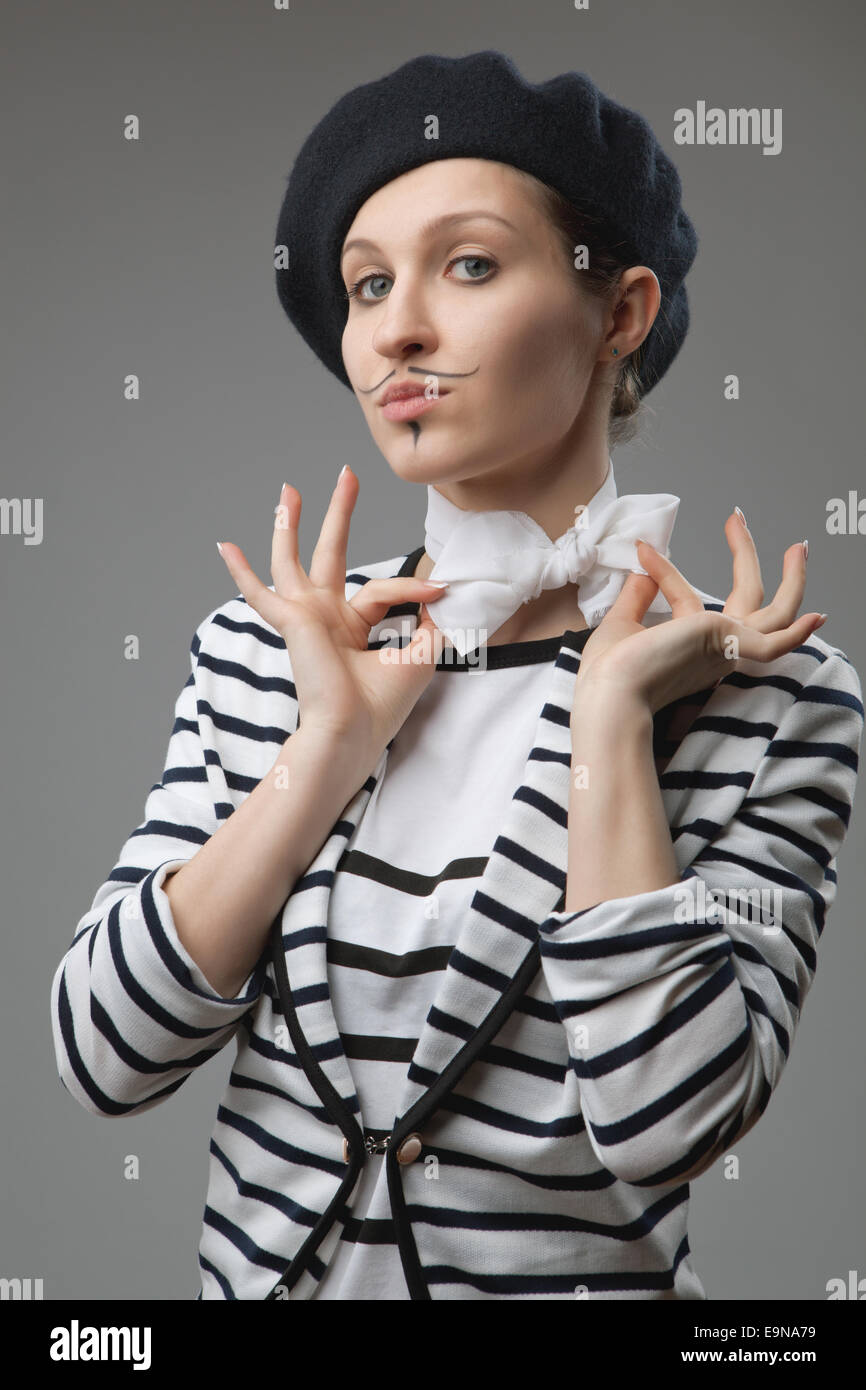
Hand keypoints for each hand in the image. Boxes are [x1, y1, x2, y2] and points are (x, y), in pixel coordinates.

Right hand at [216, 467, 449, 760]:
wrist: (353, 732)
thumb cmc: (380, 706)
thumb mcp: (419, 654)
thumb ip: (429, 620)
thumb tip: (443, 591)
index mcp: (349, 628)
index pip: (380, 590)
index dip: (414, 588)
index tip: (444, 589)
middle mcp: (324, 618)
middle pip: (331, 553)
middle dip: (339, 514)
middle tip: (347, 475)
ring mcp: (303, 618)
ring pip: (291, 560)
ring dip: (289, 524)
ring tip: (289, 490)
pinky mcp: (291, 622)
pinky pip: (260, 593)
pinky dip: (241, 572)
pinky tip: (224, 546)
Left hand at [573, 511, 824, 714]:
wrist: (609, 697)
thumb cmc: (609, 674)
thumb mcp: (621, 623)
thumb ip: (636, 595)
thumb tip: (644, 564)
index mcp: (686, 646)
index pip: (686, 598)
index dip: (664, 570)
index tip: (643, 548)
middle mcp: (712, 649)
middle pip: (747, 599)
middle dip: (747, 556)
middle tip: (739, 519)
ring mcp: (726, 648)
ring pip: (774, 615)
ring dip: (792, 580)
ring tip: (799, 547)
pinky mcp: (731, 646)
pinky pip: (774, 643)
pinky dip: (796, 633)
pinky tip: (817, 619)